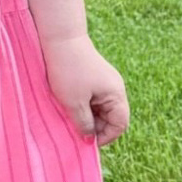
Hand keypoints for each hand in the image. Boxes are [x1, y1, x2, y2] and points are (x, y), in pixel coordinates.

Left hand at [38, 32, 129, 146]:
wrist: (60, 39)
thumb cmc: (69, 71)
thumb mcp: (74, 103)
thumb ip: (84, 123)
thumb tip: (89, 139)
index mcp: (116, 94)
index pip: (120, 124)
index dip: (105, 137)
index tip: (86, 142)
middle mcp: (115, 89)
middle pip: (111, 118)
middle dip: (95, 127)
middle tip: (75, 130)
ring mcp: (105, 82)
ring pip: (100, 109)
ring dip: (87, 116)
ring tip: (70, 117)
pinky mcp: (94, 77)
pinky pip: (93, 99)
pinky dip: (83, 106)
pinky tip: (69, 105)